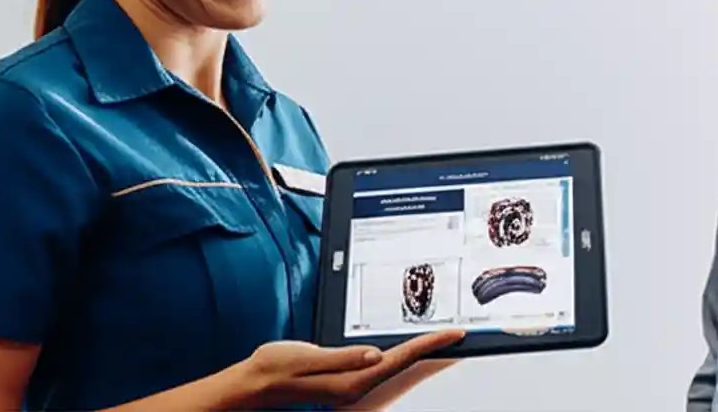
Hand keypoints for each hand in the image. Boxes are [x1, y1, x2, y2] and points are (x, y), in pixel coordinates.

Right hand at [235, 330, 464, 408]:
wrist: (257, 381)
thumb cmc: (278, 367)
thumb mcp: (308, 357)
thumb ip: (343, 357)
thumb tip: (375, 355)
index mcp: (352, 380)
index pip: (401, 358)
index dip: (430, 344)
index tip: (454, 334)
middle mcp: (357, 384)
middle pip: (404, 362)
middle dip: (433, 348)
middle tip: (459, 333)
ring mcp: (353, 383)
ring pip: (396, 363)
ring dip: (419, 350)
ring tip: (442, 337)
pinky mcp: (348, 377)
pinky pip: (382, 363)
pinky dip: (401, 352)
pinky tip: (407, 346)